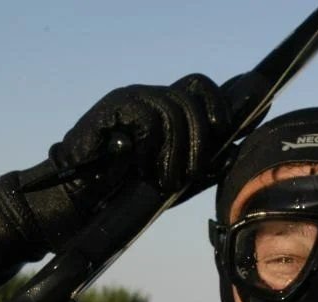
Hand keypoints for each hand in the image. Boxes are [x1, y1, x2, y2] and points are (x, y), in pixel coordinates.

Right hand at [51, 74, 231, 216]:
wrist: (82, 196)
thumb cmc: (129, 189)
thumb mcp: (176, 181)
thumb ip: (204, 167)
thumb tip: (234, 151)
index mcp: (168, 111)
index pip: (201, 89)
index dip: (219, 103)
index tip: (227, 129)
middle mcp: (152, 99)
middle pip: (193, 95)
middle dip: (200, 138)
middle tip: (190, 172)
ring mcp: (132, 100)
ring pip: (173, 109)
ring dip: (175, 151)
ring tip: (164, 179)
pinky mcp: (114, 107)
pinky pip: (148, 119)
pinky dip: (151, 148)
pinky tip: (141, 167)